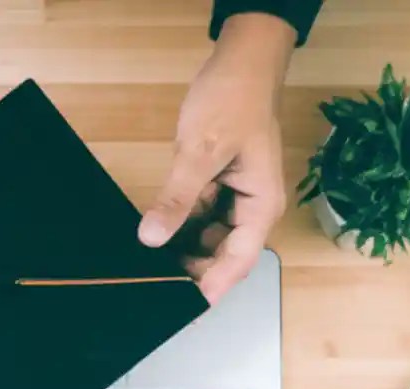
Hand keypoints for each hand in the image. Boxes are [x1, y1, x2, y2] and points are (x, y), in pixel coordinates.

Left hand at [138, 13, 295, 303]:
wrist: (242, 60)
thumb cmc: (234, 100)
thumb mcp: (200, 151)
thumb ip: (177, 198)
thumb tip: (152, 237)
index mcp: (261, 206)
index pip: (238, 261)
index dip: (211, 286)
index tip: (182, 306)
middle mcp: (252, 208)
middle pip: (222, 255)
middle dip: (192, 269)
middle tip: (152, 282)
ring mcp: (235, 197)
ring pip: (207, 237)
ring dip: (182, 248)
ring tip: (148, 261)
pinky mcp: (218, 184)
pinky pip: (198, 215)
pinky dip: (178, 223)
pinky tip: (153, 229)